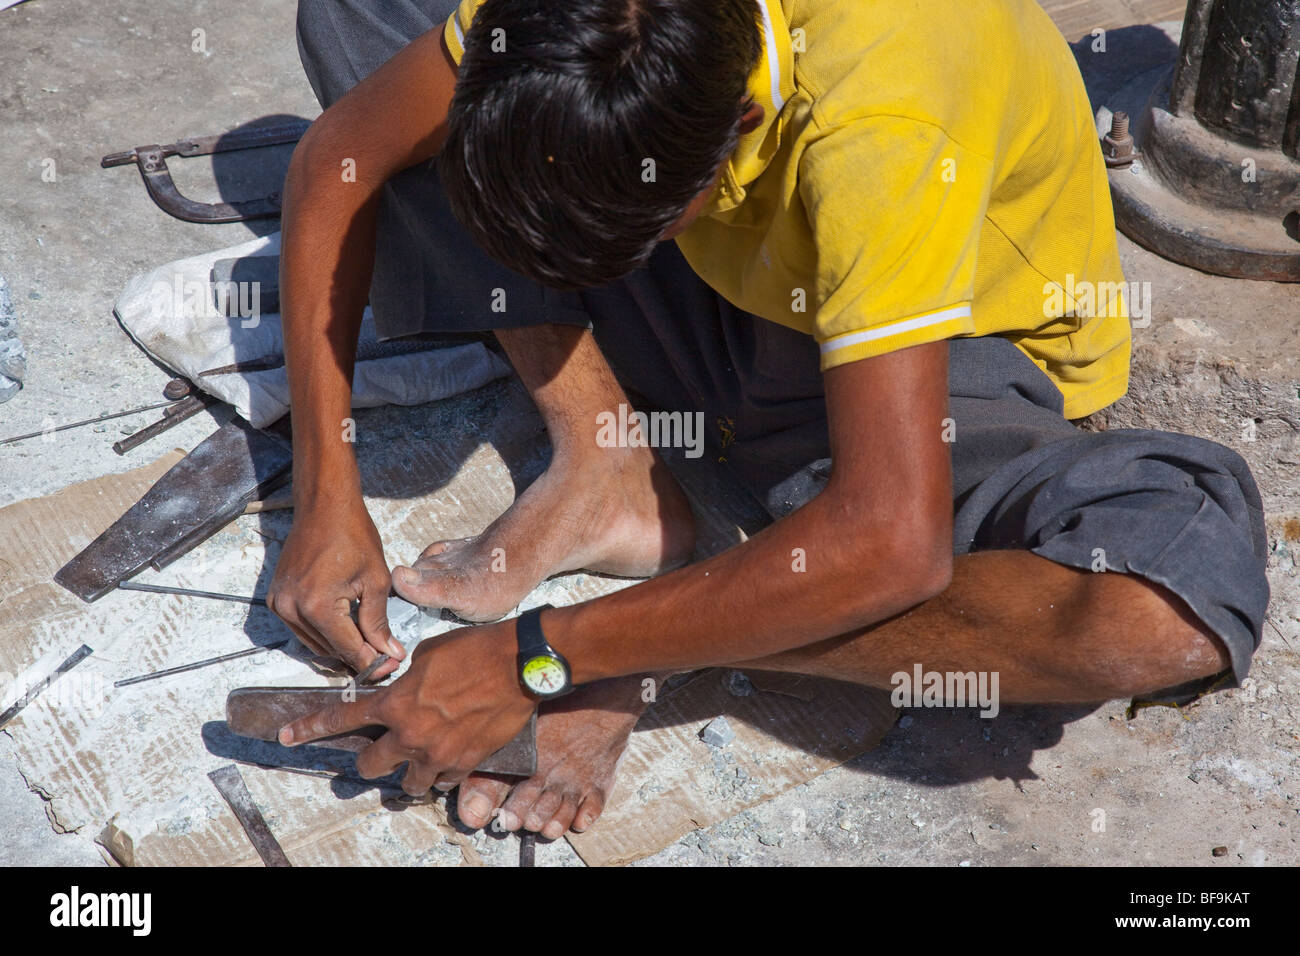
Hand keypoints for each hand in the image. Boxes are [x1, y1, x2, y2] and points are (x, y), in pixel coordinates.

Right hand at [267, 498, 402, 678]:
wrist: (324, 507)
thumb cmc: (352, 535)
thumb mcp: (374, 580)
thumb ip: (379, 622)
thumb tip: (390, 653)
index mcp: (317, 606)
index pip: (348, 649)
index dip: (372, 662)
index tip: (392, 667)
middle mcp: (292, 610)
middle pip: (329, 650)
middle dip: (358, 656)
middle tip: (385, 655)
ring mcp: (280, 605)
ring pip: (315, 644)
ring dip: (340, 647)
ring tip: (369, 643)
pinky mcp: (276, 599)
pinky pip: (302, 629)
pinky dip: (324, 633)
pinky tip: (346, 628)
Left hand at [279, 620, 535, 794]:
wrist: (518, 666)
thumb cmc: (476, 651)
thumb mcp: (430, 653)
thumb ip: (409, 675)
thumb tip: (407, 682)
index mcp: (394, 703)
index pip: (341, 718)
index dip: (309, 729)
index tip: (286, 737)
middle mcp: (409, 734)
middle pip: (372, 765)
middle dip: (372, 759)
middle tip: (381, 752)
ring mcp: (437, 754)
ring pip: (409, 782)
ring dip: (410, 771)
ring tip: (419, 758)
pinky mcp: (465, 763)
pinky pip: (443, 781)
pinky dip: (442, 773)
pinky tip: (449, 757)